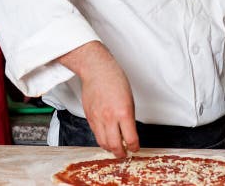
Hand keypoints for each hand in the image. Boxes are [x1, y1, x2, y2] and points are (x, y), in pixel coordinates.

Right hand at [58, 41, 139, 157]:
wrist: (96, 70)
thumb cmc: (114, 79)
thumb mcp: (129, 99)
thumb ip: (128, 117)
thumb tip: (128, 132)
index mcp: (123, 112)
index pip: (131, 139)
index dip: (134, 147)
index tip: (135, 148)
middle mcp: (109, 117)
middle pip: (115, 146)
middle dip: (121, 153)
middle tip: (125, 153)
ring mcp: (97, 118)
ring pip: (103, 143)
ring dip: (110, 148)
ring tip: (115, 148)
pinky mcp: (89, 117)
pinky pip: (95, 134)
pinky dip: (101, 139)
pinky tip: (106, 137)